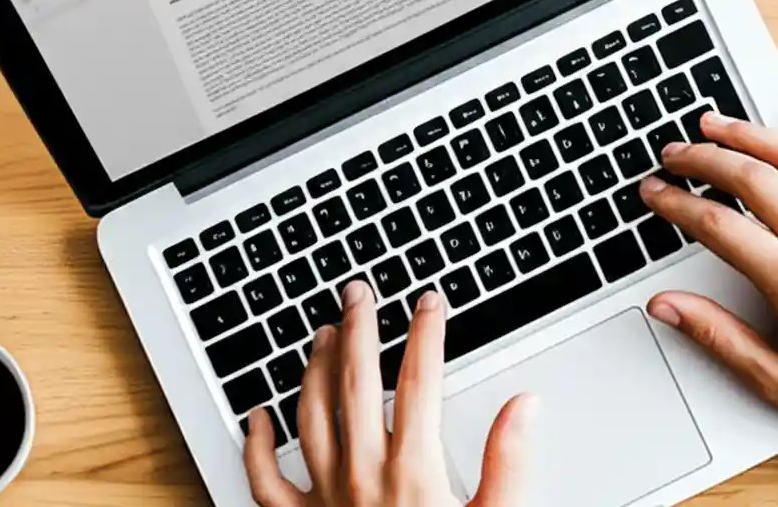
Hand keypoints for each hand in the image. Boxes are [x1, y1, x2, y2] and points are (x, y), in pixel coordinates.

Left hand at [244, 282, 536, 506]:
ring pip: (309, 417)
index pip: (418, 383)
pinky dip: (254, 445)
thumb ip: (509, 466)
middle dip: (358, 329)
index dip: (426, 334)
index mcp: (413, 474)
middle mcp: (362, 477)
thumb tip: (523, 406)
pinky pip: (265, 480)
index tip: (430, 301)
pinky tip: (255, 416)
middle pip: (354, 384)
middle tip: (358, 291)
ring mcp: (325, 499)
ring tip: (319, 333)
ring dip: (312, 369)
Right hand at [640, 103, 777, 506]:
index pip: (719, 226)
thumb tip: (667, 306)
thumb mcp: (775, 379)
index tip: (654, 193)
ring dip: (754, 135)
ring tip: (719, 122)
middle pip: (754, 180)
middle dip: (705, 159)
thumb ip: (716, 335)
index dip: (677, 204)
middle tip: (673, 153)